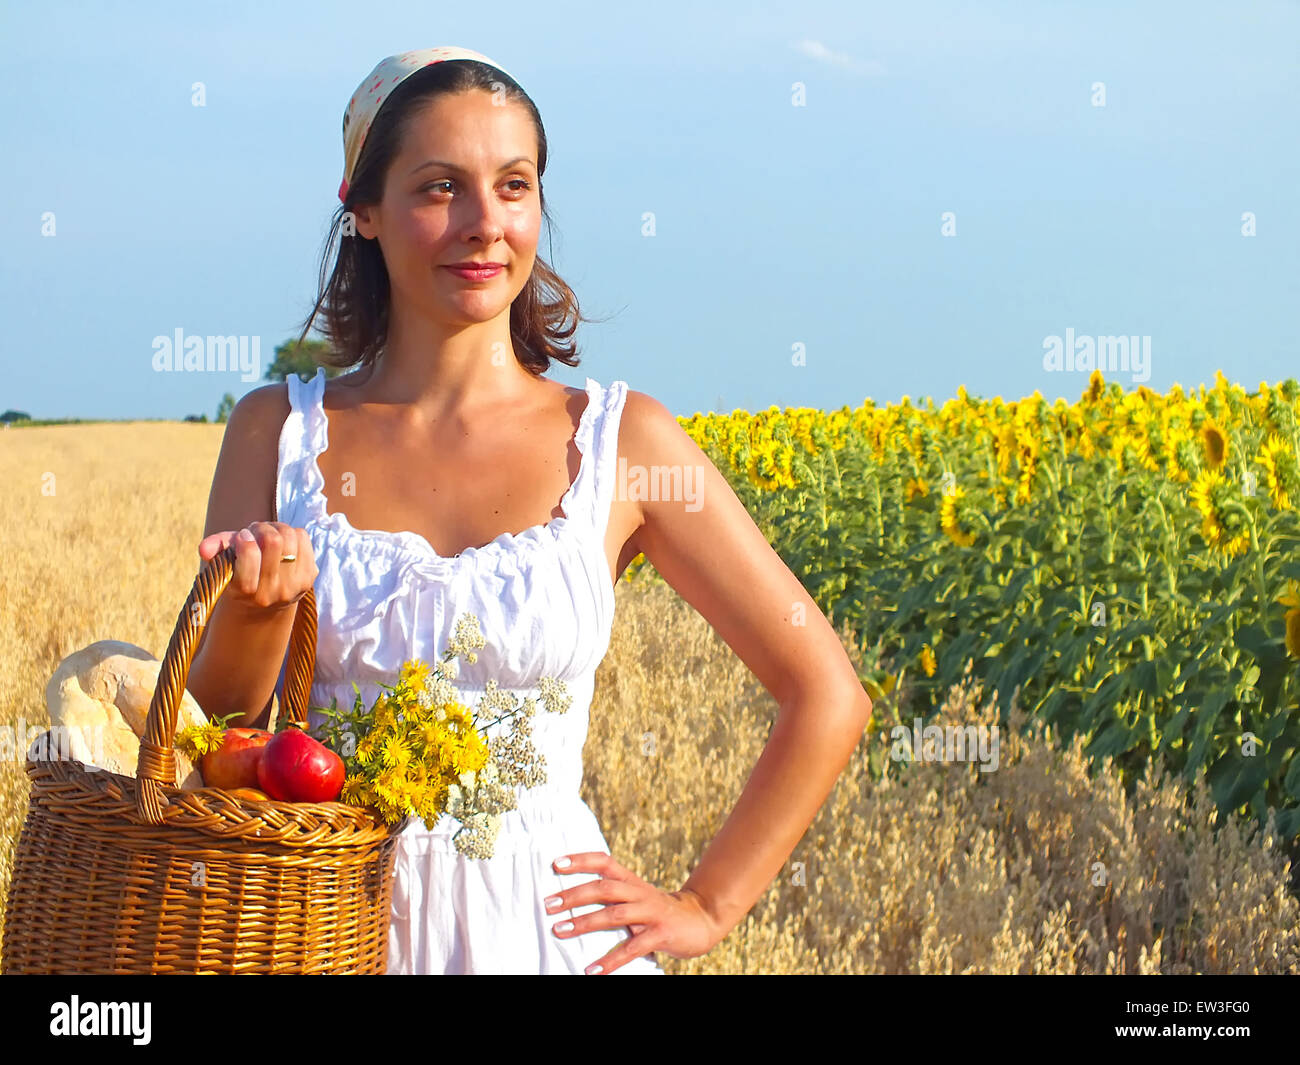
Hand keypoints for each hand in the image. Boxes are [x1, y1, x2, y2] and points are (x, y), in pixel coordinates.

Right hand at [198, 522, 317, 612]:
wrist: (268, 599)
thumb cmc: (242, 572)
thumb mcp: (225, 562)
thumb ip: (214, 551)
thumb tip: (203, 549)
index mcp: (246, 592)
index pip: (249, 555)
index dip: (246, 539)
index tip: (242, 537)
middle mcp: (272, 593)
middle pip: (273, 541)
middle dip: (261, 528)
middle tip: (256, 531)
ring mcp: (295, 586)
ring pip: (290, 536)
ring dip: (277, 528)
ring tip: (269, 536)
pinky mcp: (310, 577)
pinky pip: (303, 537)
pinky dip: (292, 533)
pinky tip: (284, 544)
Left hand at [546, 851, 725, 973]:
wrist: (700, 920)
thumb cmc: (658, 911)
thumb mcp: (636, 896)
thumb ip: (612, 895)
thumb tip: (572, 900)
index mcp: (631, 881)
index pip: (604, 862)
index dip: (580, 860)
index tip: (555, 864)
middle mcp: (639, 893)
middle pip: (603, 887)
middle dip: (573, 895)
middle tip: (548, 905)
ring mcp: (651, 913)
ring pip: (613, 914)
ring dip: (584, 923)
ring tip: (560, 931)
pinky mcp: (661, 934)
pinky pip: (632, 948)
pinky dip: (611, 960)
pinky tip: (593, 970)